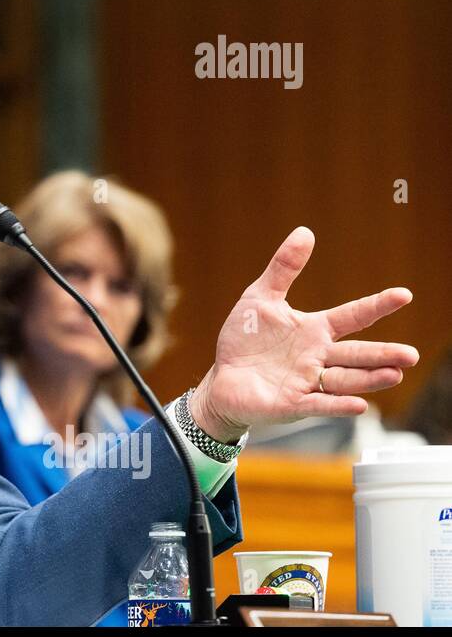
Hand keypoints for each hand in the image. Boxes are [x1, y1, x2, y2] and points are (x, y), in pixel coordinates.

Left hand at [188, 227, 418, 442]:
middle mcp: (318, 357)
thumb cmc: (245, 340)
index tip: (404, 294)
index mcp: (315, 330)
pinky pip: (318, 404)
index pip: (352, 316)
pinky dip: (337, 405)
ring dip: (369, 378)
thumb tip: (305, 232)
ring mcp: (307, 382)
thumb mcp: (260, 298)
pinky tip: (358, 405)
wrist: (223, 379)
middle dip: (383, 354)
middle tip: (411, 355)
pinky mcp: (292, 404)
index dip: (376, 306)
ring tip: (394, 374)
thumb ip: (283, 269)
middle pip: (356, 354)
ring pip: (344, 380)